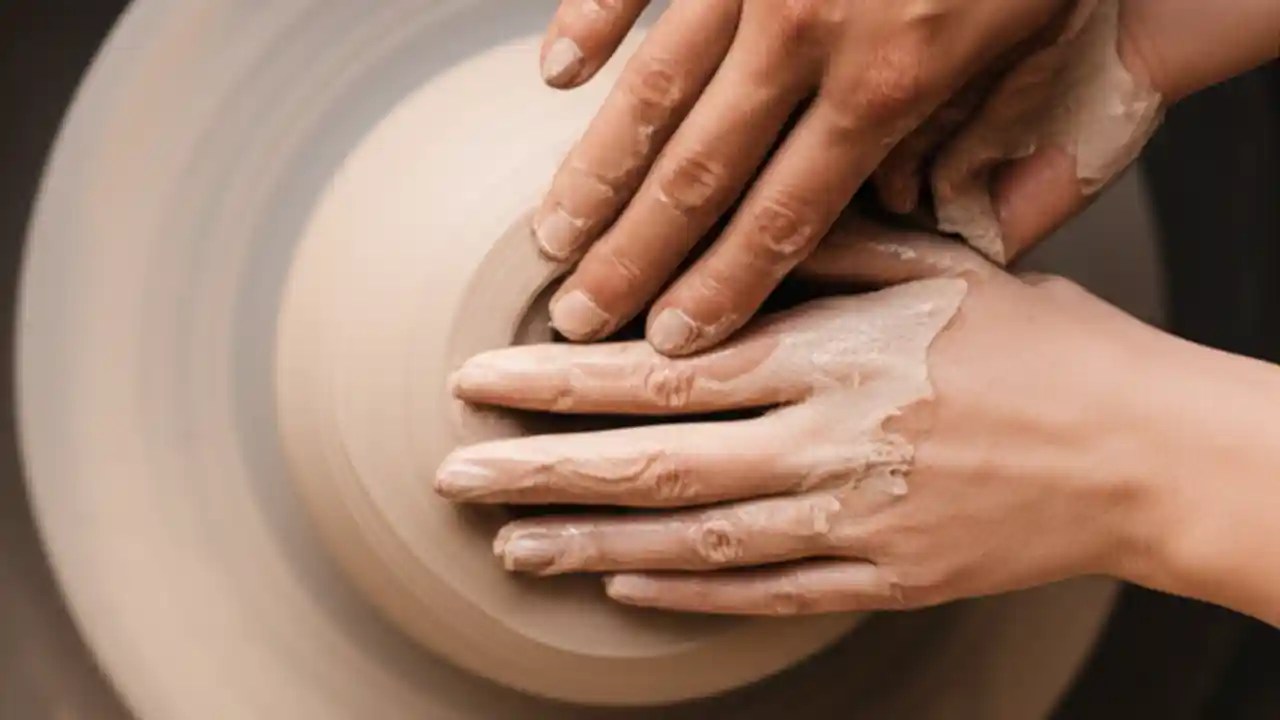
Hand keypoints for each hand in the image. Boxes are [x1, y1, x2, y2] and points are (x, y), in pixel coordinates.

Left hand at [437, 228, 1159, 614]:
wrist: (1138, 454)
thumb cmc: (1042, 346)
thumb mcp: (935, 268)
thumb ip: (823, 257)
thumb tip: (721, 253)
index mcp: (830, 357)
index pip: (661, 373)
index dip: (556, 382)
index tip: (480, 382)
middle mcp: (824, 446)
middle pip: (650, 464)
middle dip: (536, 470)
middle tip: (452, 475)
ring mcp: (847, 526)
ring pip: (686, 544)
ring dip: (585, 543)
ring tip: (509, 545)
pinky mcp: (875, 581)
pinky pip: (758, 596)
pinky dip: (679, 594)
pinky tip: (618, 585)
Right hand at [532, 0, 1080, 354]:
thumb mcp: (1047, 30)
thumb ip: (997, 126)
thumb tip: (960, 217)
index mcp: (891, 78)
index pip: (784, 219)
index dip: (720, 289)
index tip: (673, 339)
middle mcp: (809, 35)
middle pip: (698, 176)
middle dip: (633, 258)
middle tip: (581, 315)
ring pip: (654, 92)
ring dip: (595, 172)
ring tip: (552, 234)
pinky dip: (592, 18)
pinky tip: (558, 74)